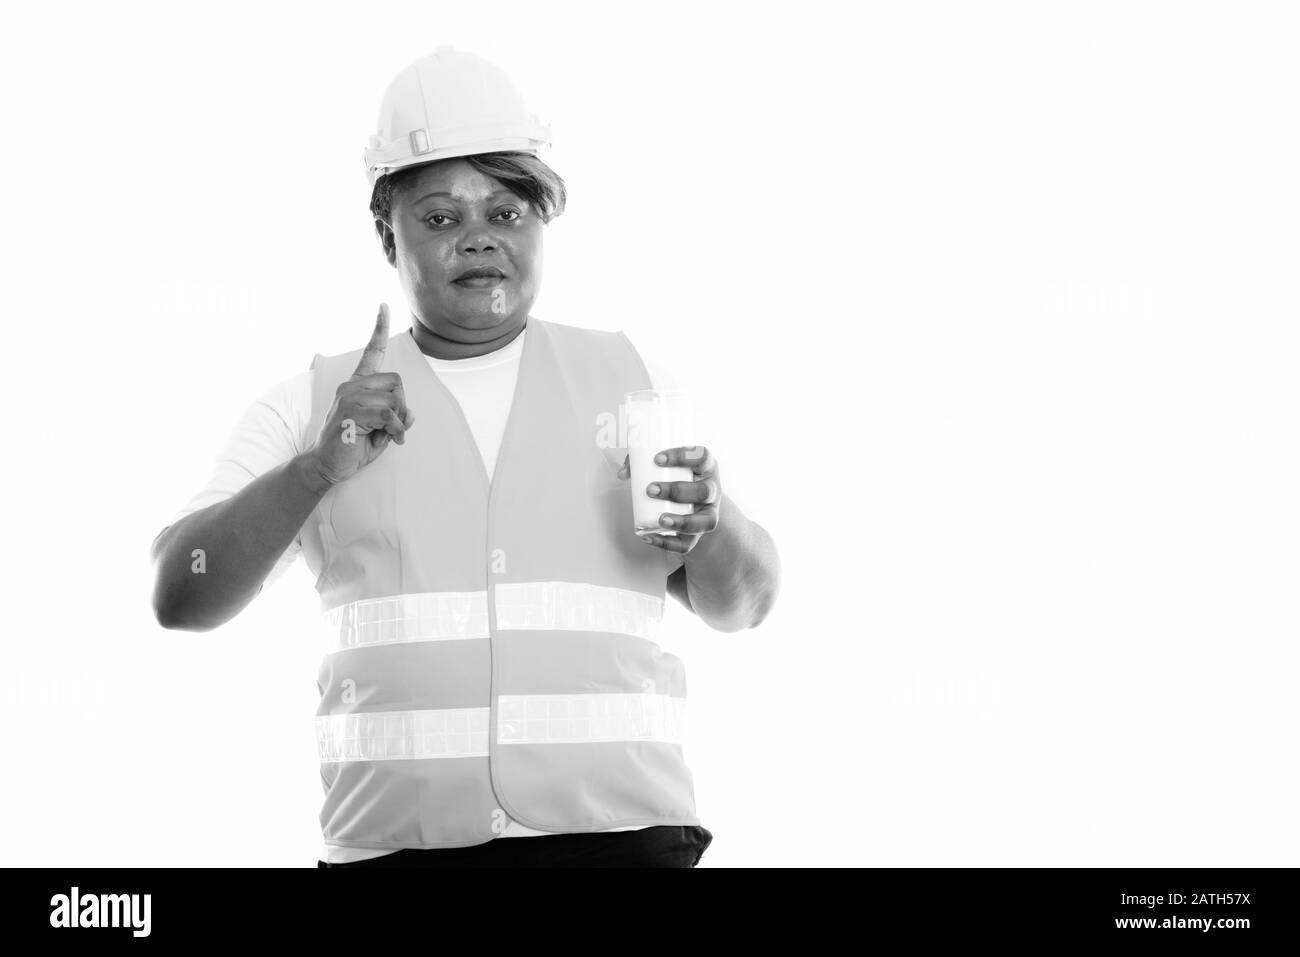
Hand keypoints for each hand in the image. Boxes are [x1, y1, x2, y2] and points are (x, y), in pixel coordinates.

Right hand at [302, 303, 415, 488]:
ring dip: (399, 421)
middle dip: (402, 405)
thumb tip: (411, 413)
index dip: (379, 329)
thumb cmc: (353, 447)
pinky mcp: (350, 412)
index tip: (383, 306)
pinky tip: (391, 440)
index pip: (371, 352)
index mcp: (358, 385)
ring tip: (388, 435)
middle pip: (397, 382)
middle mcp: (351, 385)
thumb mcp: (382, 431)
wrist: (326, 466)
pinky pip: (388, 414)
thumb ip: (396, 418)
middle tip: (393, 426)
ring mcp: (348, 397)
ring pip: (395, 399)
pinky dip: (396, 430)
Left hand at [617, 445, 720, 554]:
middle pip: (704, 491)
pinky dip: (668, 543)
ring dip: (682, 521)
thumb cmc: (678, 477)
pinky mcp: (699, 534)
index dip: (683, 456)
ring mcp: (709, 514)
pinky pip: (688, 544)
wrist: (696, 503)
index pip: (702, 456)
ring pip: (705, 521)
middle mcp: (712, 491)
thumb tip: (624, 474)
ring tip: (660, 519)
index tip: (657, 459)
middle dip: (677, 491)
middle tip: (650, 490)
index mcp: (706, 468)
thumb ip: (642, 463)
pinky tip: (649, 537)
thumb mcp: (667, 465)